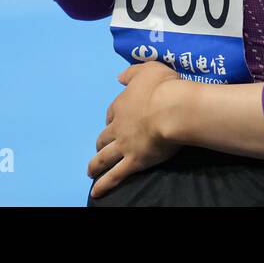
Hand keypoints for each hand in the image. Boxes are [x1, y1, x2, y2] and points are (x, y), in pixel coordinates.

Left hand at [88, 62, 184, 197]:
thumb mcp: (148, 70)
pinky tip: (96, 192)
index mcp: (122, 105)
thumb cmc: (163, 87)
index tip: (113, 121)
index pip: (112, 112)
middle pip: (104, 136)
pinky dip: (104, 185)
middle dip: (100, 142)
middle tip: (99, 146)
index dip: (112, 117)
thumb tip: (119, 77)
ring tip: (90, 171)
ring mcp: (124, 145)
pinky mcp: (134, 161)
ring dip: (95, 164)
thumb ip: (132, 73)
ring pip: (104, 157)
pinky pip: (115, 176)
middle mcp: (118, 126)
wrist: (173, 108)